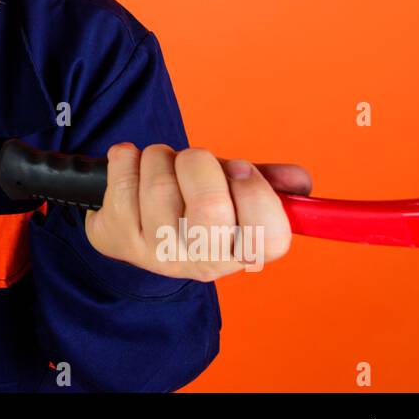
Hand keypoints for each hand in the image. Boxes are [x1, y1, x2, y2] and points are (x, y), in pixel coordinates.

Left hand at [84, 143, 312, 280]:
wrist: (135, 229)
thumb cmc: (192, 204)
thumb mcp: (234, 192)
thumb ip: (267, 181)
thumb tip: (299, 180)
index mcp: (242, 252)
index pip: (269, 237)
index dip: (256, 193)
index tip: (239, 169)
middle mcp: (203, 262)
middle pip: (210, 206)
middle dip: (198, 162)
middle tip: (192, 159)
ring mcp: (158, 254)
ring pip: (160, 185)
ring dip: (159, 156)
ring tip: (160, 162)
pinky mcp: (118, 239)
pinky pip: (122, 182)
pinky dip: (126, 158)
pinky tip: (131, 164)